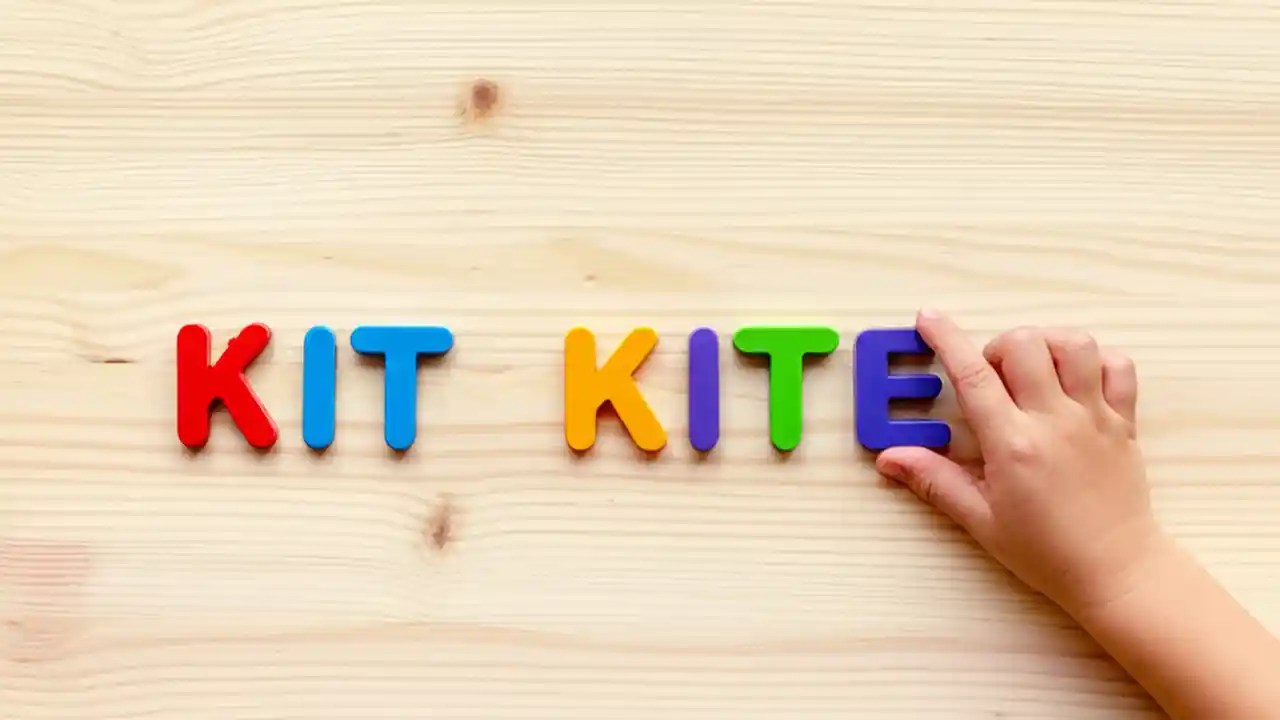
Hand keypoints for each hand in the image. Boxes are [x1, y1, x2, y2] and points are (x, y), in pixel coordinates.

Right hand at [877, 310, 1164, 613]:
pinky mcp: (1124, 422)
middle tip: (988, 377)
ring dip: (1045, 344)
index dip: (946, 339)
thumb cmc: (1047, 552)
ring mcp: (1094, 417)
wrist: (1116, 572)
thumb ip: (934, 480)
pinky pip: (1118, 367)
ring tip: (1031, 370)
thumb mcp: (980, 519)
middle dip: (996, 346)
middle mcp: (1056, 421)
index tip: (929, 318)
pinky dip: (1095, 360)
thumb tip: (890, 458)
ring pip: (1075, 344)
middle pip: (1025, 344)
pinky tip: (1074, 380)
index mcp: (1014, 445)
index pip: (973, 375)